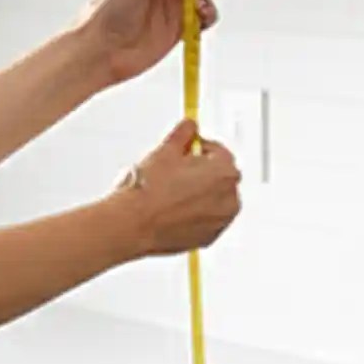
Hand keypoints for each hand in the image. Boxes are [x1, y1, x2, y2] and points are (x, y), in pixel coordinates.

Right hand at [115, 119, 240, 255]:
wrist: (133, 224)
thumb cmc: (149, 190)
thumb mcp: (166, 150)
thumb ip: (184, 134)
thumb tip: (189, 126)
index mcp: (224, 172)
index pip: (219, 151)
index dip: (199, 147)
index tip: (187, 149)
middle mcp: (230, 198)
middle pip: (220, 175)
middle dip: (202, 170)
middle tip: (176, 170)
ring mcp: (221, 221)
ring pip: (215, 199)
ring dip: (200, 193)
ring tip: (172, 192)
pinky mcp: (209, 238)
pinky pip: (207, 219)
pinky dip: (196, 213)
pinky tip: (173, 210)